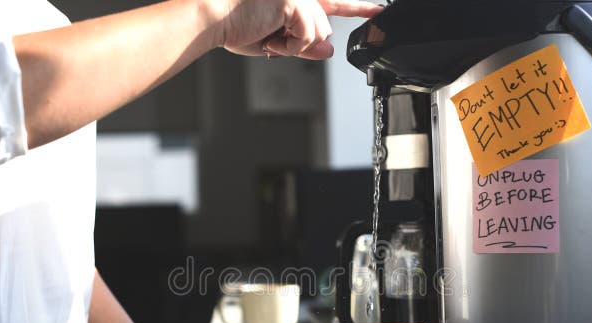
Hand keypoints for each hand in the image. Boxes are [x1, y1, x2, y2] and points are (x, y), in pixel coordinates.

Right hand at [214, 0, 381, 58]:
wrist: (212, 15)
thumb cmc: (234, 23)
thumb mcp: (275, 38)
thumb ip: (304, 43)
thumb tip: (328, 50)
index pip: (334, 2)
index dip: (360, 6)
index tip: (379, 9)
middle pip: (323, 27)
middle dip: (301, 41)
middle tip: (270, 36)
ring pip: (317, 35)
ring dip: (293, 45)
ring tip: (267, 34)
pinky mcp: (295, 0)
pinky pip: (308, 38)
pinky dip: (289, 46)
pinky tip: (269, 35)